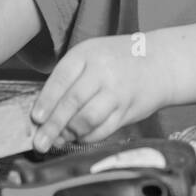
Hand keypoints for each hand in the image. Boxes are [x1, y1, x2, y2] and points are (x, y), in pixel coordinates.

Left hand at [29, 35, 167, 151]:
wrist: (160, 62)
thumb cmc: (118, 59)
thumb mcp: (92, 56)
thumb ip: (70, 78)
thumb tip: (44, 110)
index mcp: (88, 53)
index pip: (61, 79)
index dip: (46, 101)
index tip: (35, 119)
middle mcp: (103, 72)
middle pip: (73, 102)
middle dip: (53, 125)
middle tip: (40, 142)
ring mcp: (117, 92)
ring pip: (88, 119)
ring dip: (70, 133)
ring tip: (59, 140)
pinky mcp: (128, 110)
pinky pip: (104, 129)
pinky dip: (88, 138)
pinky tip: (78, 138)